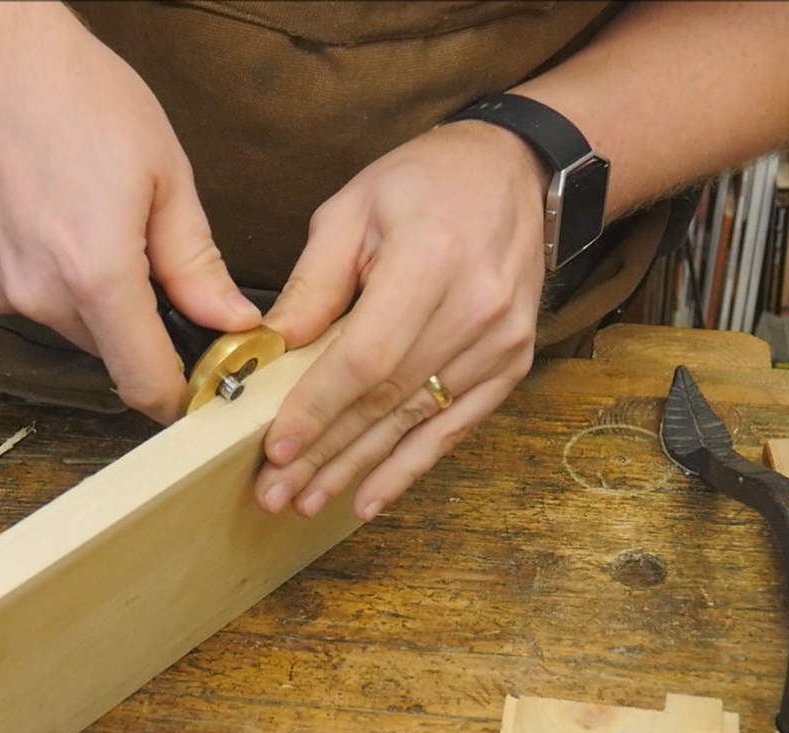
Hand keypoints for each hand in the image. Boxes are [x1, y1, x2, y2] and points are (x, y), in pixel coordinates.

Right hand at [0, 3, 258, 421]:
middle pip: (109, 351)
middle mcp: (38, 295)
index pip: (144, 381)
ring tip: (92, 221)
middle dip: (139, 325)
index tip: (201, 383)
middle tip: (152, 262)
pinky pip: (28, 300)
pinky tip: (52, 220)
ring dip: (93, 298)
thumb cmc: (76, 95)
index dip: (179, 393)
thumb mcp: (164, 174)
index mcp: (97, 276)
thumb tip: (230, 320)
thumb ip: (196, 263)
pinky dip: (50, 278)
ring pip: (68, 326)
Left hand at [255, 120, 546, 520]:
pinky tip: (371, 498)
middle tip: (274, 493)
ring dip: (357, 470)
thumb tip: (271, 349)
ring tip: (307, 503)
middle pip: (386, 400)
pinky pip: (455, 427)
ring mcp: (501, 343)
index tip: (274, 448)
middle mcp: (475, 310)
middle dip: (324, 454)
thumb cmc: (426, 183)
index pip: (365, 358)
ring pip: (415, 423)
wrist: (516, 172)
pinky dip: (410, 466)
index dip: (317, 409)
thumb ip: (313, 283)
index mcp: (429, 262)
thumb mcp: (353, 208)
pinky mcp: (512, 362)